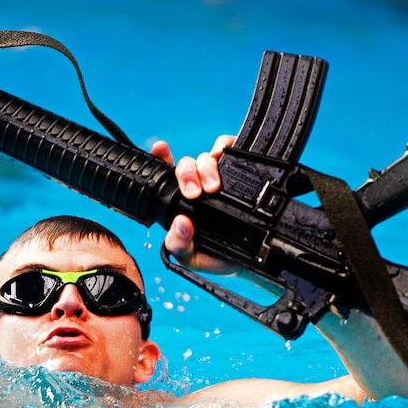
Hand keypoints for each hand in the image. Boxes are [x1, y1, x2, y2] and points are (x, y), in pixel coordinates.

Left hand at [150, 135, 238, 274]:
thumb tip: (180, 223)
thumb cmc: (214, 256)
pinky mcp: (238, 172)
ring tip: (213, 187)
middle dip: (187, 175)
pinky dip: (226, 146)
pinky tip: (223, 157)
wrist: (247, 261)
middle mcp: (197, 185)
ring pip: (205, 158)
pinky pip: (229, 149)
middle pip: (186, 165)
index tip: (161, 148)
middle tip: (194, 193)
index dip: (160, 157)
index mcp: (179, 201)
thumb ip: (178, 243)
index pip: (165, 175)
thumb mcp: (191, 255)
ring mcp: (217, 176)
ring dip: (206, 167)